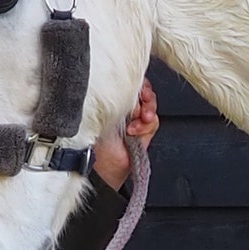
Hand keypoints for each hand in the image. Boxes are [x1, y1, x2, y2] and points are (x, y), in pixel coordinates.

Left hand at [91, 77, 158, 191]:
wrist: (102, 166)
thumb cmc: (95, 141)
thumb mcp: (104, 114)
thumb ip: (116, 98)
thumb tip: (127, 85)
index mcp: (114, 101)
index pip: (130, 84)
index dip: (136, 84)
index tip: (137, 85)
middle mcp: (126, 109)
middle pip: (144, 92)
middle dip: (144, 95)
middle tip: (141, 100)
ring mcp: (137, 121)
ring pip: (151, 105)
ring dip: (146, 110)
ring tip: (137, 118)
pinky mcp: (145, 133)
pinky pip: (154, 122)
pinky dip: (146, 125)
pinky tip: (135, 131)